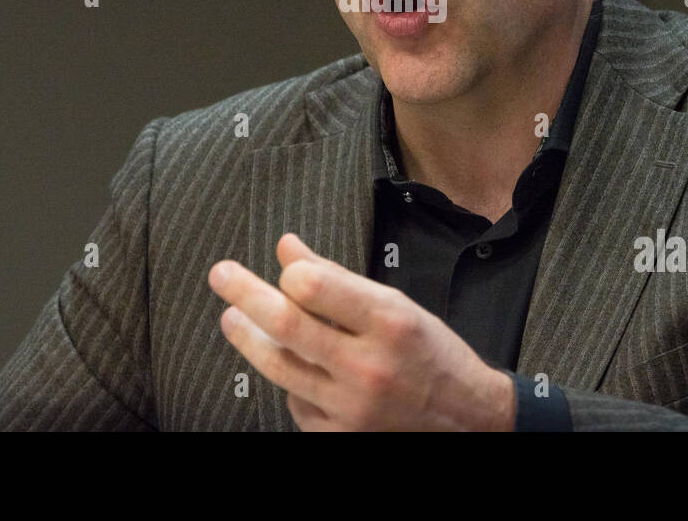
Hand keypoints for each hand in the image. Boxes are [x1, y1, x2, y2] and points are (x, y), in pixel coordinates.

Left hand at [208, 232, 515, 430]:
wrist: (467, 420)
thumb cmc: (431, 354)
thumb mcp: (397, 306)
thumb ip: (338, 279)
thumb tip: (288, 250)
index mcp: (389, 322)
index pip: (314, 287)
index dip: (291, 273)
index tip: (286, 268)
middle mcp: (369, 366)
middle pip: (286, 326)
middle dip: (245, 295)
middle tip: (220, 275)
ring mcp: (352, 408)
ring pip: (280, 368)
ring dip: (249, 339)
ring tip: (232, 319)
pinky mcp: (342, 437)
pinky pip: (296, 404)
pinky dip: (291, 382)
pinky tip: (293, 368)